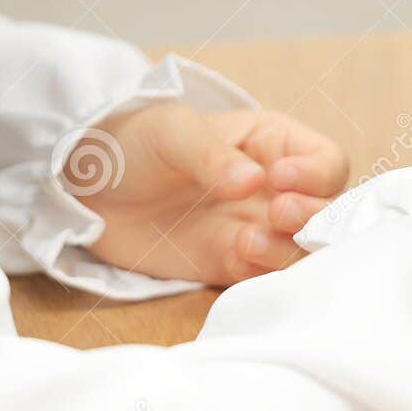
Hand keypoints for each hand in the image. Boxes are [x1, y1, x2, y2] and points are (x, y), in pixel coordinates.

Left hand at [65, 104, 350, 285]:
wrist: (86, 189)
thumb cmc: (134, 143)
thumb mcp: (172, 133)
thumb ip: (212, 155)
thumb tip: (255, 182)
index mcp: (271, 144)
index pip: (325, 162)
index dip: (315, 175)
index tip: (278, 180)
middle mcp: (274, 189)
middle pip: (326, 212)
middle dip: (311, 217)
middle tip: (276, 214)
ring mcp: (256, 228)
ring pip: (302, 250)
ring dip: (288, 250)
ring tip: (247, 241)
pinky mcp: (231, 264)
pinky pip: (265, 277)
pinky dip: (262, 274)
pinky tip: (236, 257)